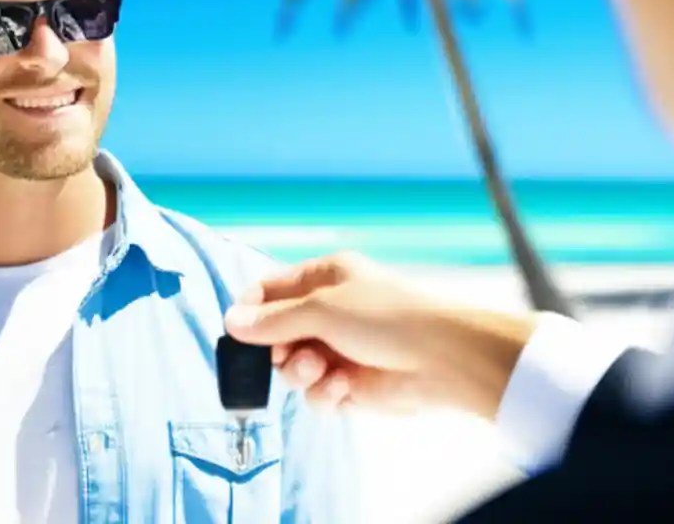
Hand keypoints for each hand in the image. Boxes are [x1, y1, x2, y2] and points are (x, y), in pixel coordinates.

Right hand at [224, 251, 536, 419]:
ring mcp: (339, 350)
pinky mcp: (349, 385)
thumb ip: (274, 320)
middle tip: (287, 353)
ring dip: (301, 373)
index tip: (238, 329)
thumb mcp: (323, 309)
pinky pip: (317, 393)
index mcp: (325, 278)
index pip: (271, 290)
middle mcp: (329, 312)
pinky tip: (344, 387)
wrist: (443, 360)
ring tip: (321, 371)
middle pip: (276, 334)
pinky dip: (324, 393)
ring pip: (293, 367)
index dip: (251, 310)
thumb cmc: (387, 318)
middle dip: (278, 348)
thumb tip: (231, 322)